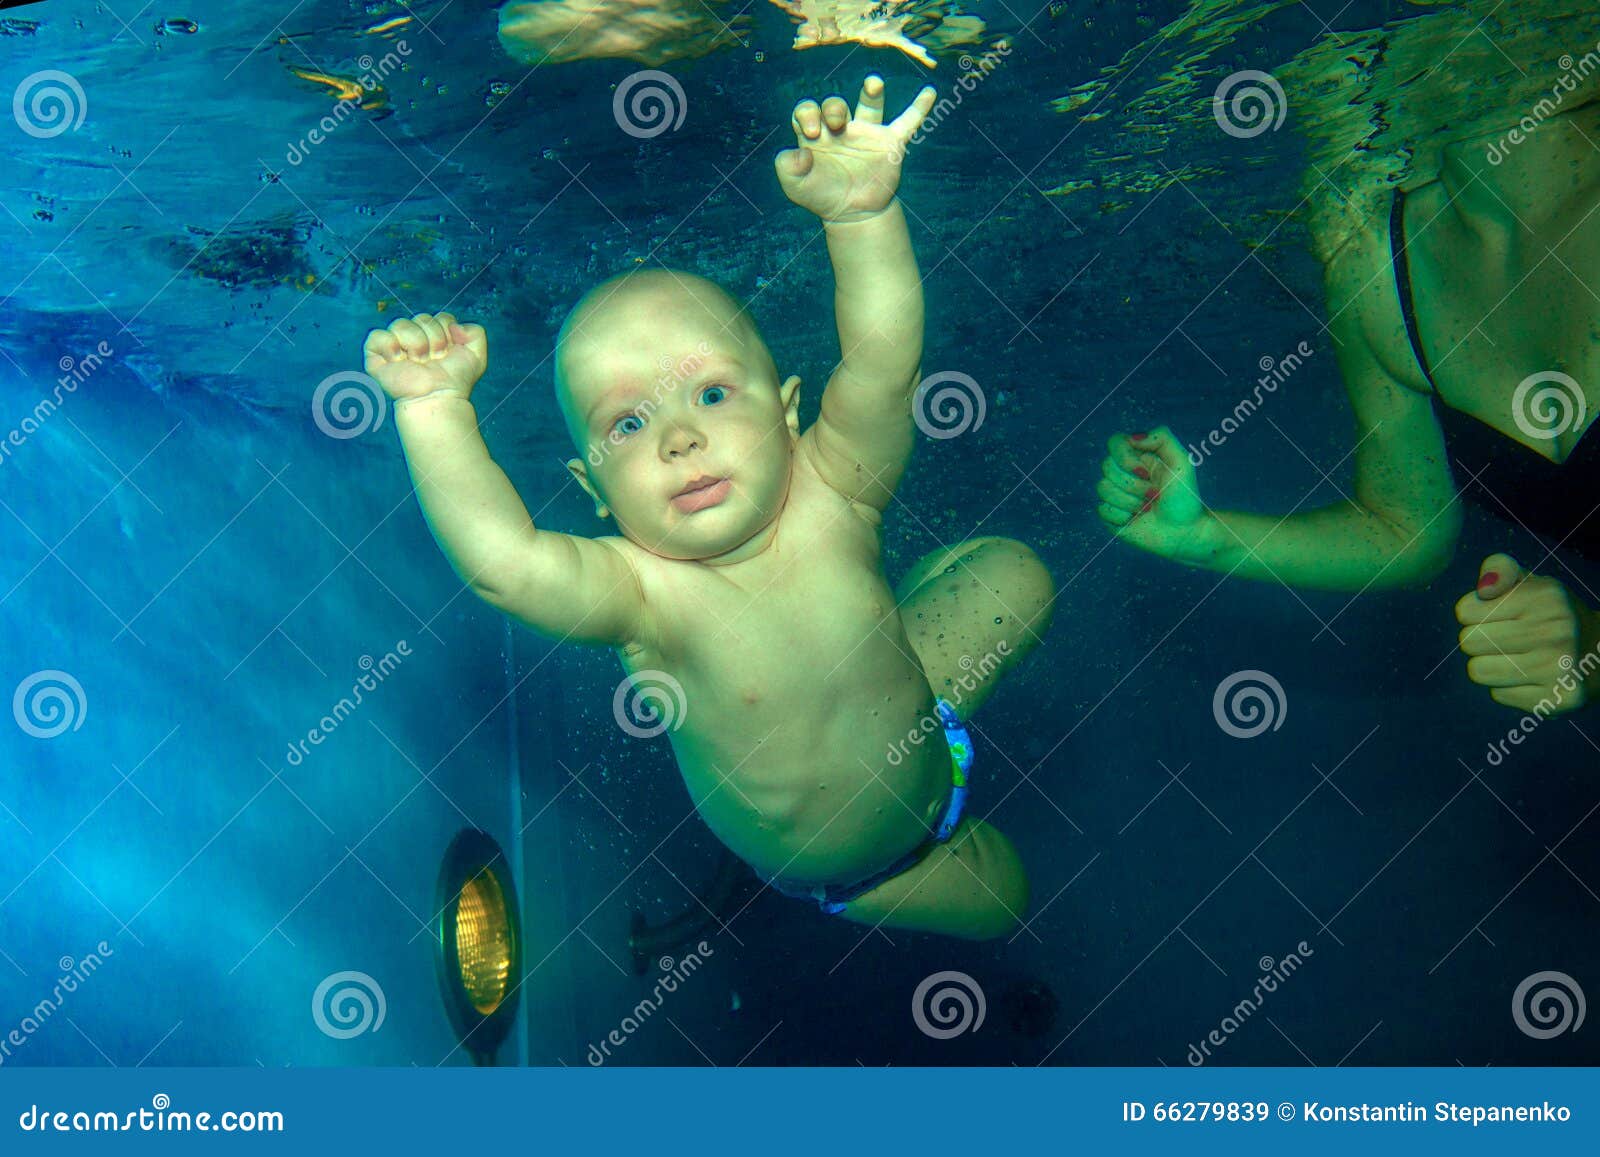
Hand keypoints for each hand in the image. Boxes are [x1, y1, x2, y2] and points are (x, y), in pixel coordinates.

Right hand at [363, 311, 487, 404]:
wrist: (439, 397)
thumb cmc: (456, 381)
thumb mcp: (477, 356)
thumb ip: (476, 332)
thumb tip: (453, 325)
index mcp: (436, 335)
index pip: (442, 317)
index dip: (447, 334)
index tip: (449, 353)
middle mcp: (415, 337)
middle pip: (423, 318)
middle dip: (434, 340)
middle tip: (434, 360)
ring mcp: (395, 345)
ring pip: (400, 323)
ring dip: (415, 344)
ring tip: (419, 362)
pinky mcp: (376, 356)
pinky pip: (377, 335)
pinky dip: (389, 346)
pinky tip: (399, 360)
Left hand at [774, 75, 936, 222]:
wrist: (852, 214)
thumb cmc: (821, 196)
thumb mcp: (795, 186)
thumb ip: (787, 168)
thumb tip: (798, 153)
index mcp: (816, 133)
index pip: (807, 110)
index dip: (807, 113)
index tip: (812, 133)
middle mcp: (841, 128)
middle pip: (835, 104)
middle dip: (834, 108)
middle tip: (836, 124)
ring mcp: (867, 134)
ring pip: (869, 105)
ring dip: (872, 92)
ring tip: (873, 83)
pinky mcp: (890, 144)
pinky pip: (908, 123)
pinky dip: (920, 109)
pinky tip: (930, 92)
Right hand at [1098, 426, 1213, 560]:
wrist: (1185, 532)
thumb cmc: (1185, 497)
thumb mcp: (1182, 462)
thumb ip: (1162, 437)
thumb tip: (1131, 438)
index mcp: (1138, 458)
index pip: (1115, 443)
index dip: (1124, 457)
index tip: (1145, 471)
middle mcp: (1124, 474)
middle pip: (1107, 467)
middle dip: (1133, 484)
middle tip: (1155, 494)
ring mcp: (1115, 495)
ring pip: (1103, 488)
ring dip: (1130, 501)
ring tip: (1148, 508)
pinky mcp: (1110, 516)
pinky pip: (1102, 509)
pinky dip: (1122, 516)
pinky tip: (1136, 520)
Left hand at [1455, 553, 1599, 713]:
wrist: (1599, 655)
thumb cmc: (1549, 615)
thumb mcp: (1530, 583)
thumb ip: (1499, 569)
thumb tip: (1483, 589)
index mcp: (1545, 597)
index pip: (1465, 611)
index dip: (1474, 614)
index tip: (1498, 615)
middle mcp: (1555, 630)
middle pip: (1468, 642)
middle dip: (1480, 641)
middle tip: (1508, 639)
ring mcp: (1558, 668)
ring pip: (1478, 671)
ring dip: (1490, 666)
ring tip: (1518, 658)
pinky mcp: (1556, 700)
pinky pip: (1497, 694)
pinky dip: (1508, 688)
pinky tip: (1532, 678)